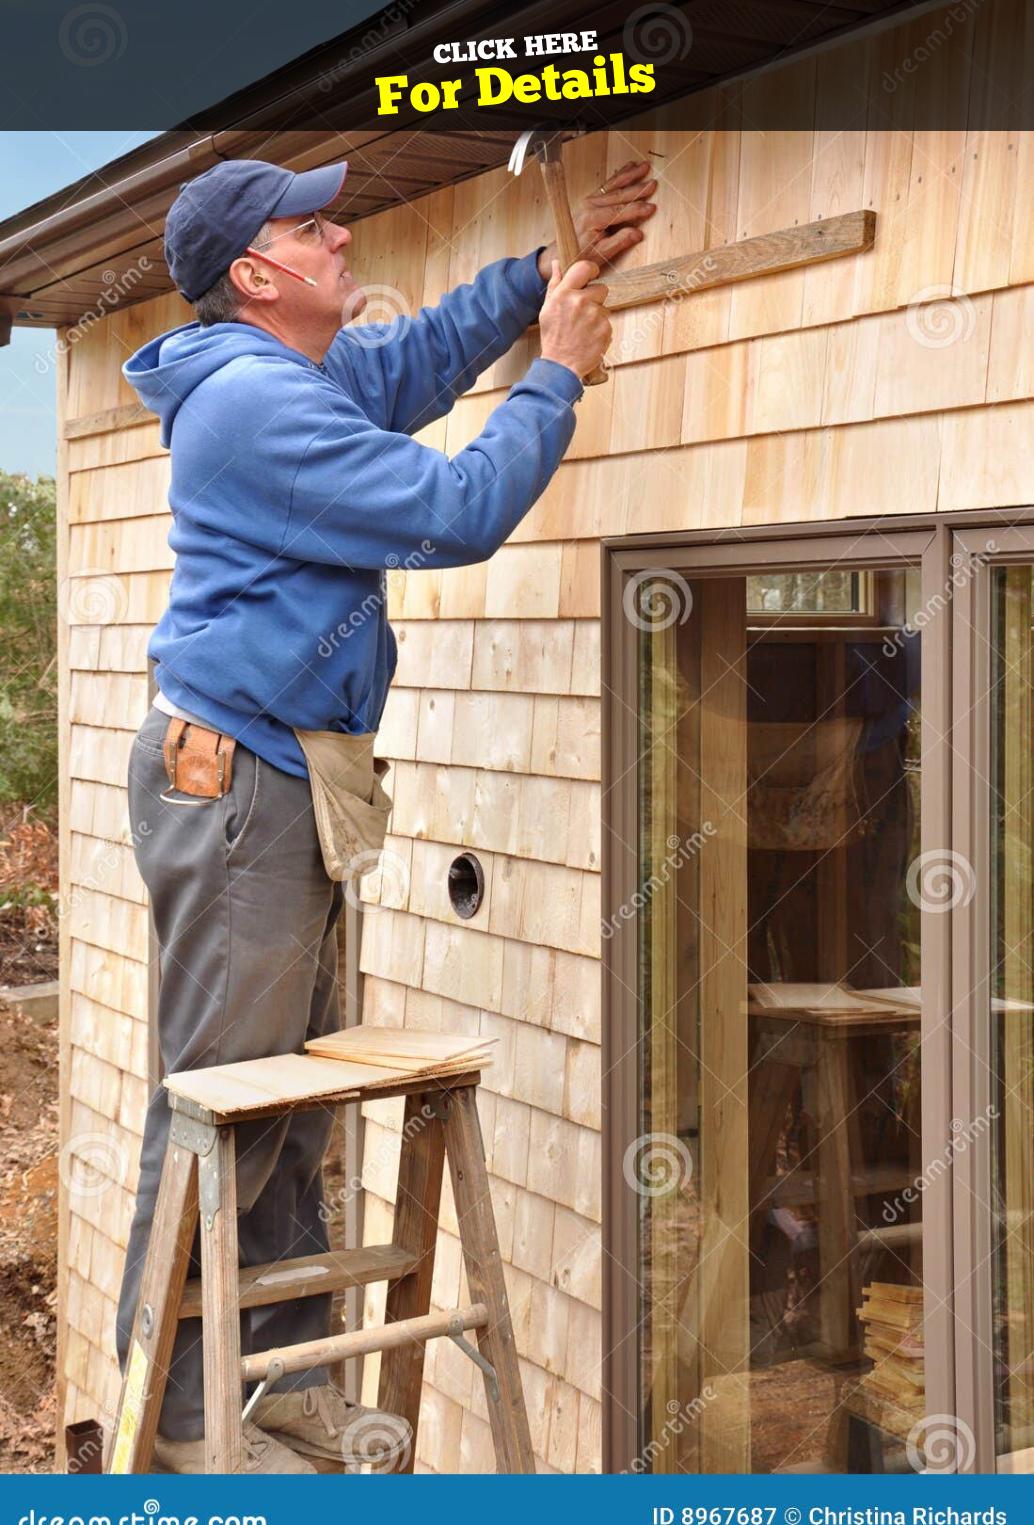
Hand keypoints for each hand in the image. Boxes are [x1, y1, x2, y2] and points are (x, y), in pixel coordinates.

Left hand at [536, 159, 657, 280]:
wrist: (562, 252)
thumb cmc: (581, 255)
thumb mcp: (601, 254)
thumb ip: (619, 242)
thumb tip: (638, 234)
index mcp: (592, 219)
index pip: (619, 211)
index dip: (637, 209)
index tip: (652, 208)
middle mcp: (590, 206)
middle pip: (618, 194)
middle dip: (637, 189)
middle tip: (653, 184)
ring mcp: (589, 200)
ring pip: (614, 185)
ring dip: (630, 175)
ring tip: (645, 167)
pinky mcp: (590, 199)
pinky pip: (607, 185)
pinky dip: (619, 176)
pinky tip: (630, 167)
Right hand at [538, 257, 611, 380]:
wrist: (561, 365)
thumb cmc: (553, 336)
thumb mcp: (548, 308)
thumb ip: (555, 284)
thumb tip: (556, 264)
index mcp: (564, 293)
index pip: (584, 267)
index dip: (591, 270)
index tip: (592, 276)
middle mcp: (581, 302)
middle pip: (601, 288)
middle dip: (595, 298)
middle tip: (583, 313)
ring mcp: (595, 316)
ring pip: (605, 307)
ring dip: (597, 316)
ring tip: (584, 329)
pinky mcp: (606, 329)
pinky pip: (608, 322)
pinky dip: (601, 329)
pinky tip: (589, 337)